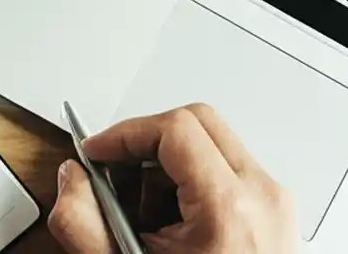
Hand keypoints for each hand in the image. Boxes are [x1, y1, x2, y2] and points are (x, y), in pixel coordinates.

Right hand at [49, 104, 298, 253]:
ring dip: (170, 164)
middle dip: (147, 141)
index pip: (175, 129)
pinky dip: (192, 183)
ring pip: (214, 143)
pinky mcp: (275, 213)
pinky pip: (229, 170)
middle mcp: (262, 197)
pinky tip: (172, 225)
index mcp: (229, 209)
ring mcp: (274, 204)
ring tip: (147, 214)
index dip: (125, 134)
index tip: (98, 153)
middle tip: (116, 170)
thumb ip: (82, 222)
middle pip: (199, 122)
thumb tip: (72, 179)